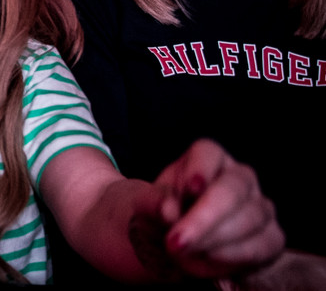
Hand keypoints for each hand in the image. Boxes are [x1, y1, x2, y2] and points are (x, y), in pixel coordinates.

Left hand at [131, 139, 282, 280]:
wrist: (169, 242)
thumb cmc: (157, 214)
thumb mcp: (143, 205)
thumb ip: (152, 203)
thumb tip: (168, 210)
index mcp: (207, 157)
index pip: (208, 153)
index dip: (201, 169)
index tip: (191, 188)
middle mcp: (238, 177)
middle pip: (233, 188)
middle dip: (205, 217)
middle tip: (176, 241)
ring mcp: (259, 206)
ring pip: (252, 217)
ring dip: (217, 239)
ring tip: (184, 253)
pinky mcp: (270, 237)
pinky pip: (265, 244)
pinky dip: (238, 255)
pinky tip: (210, 259)